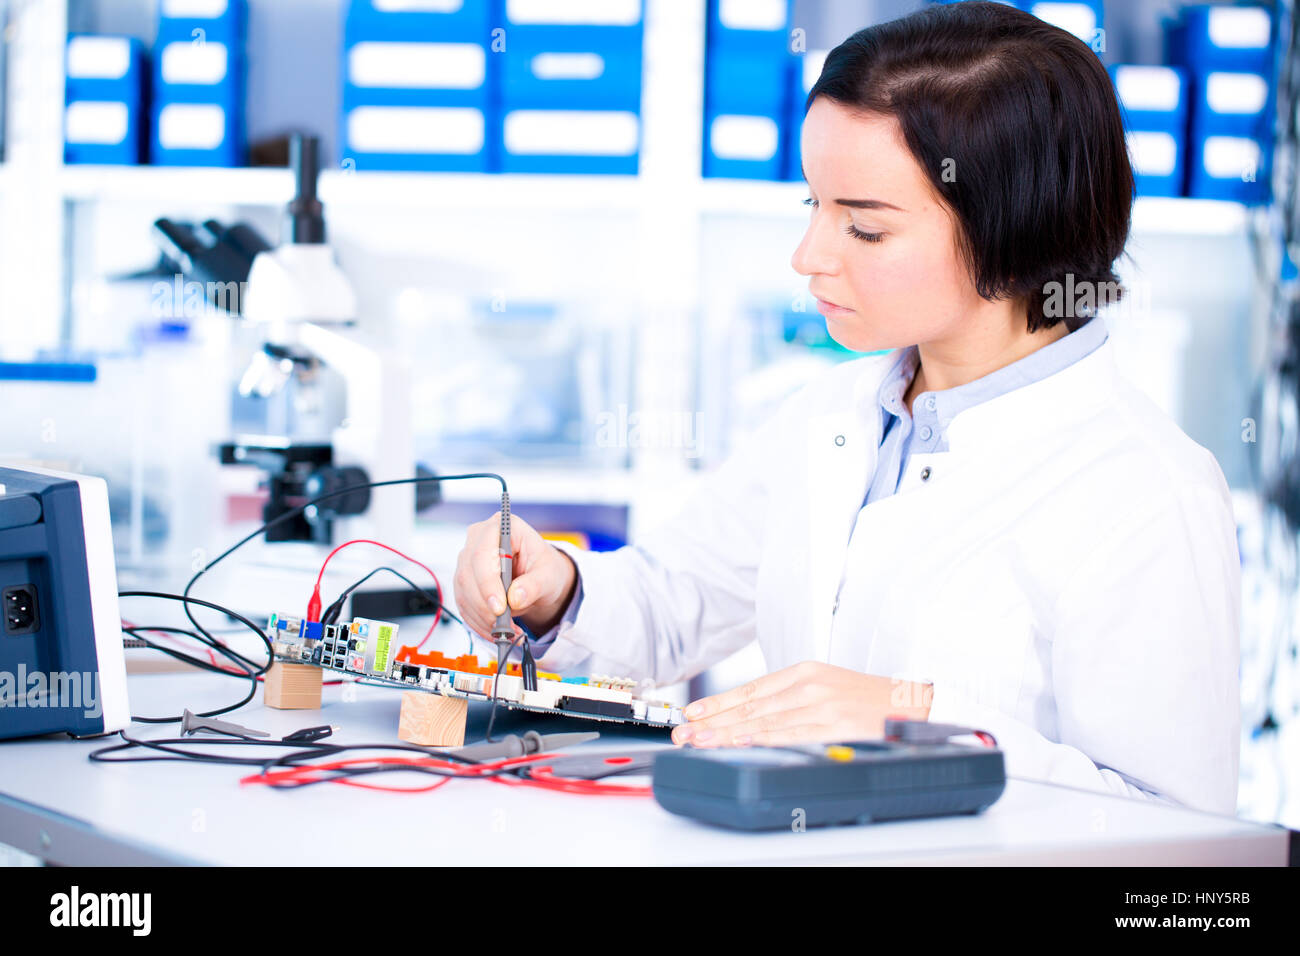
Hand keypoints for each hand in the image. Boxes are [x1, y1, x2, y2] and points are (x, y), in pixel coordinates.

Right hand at [452, 511, 577, 640]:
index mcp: (501, 527)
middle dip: (485, 605)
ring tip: (505, 630)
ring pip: (463, 592)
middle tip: (503, 625)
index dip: (488, 582)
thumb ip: (534, 585)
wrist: (539, 576)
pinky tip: (494, 630)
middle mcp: (478, 540)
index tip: (500, 607)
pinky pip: (463, 604)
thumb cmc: (543, 567)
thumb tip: (516, 598)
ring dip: (482, 617)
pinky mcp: (464, 581)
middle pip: (468, 574)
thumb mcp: (549, 574)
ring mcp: (467, 560)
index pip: (483, 553)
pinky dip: (478, 622)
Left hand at [671, 661, 932, 747]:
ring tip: (699, 742)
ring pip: (762, 722)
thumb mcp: (828, 686)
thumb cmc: (871, 700)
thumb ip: (793, 697)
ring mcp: (820, 706)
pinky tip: (738, 744)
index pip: (751, 689)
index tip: (693, 714)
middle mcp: (808, 685)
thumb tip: (754, 715)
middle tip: (684, 732)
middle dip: (712, 721)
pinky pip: (787, 735)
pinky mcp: (832, 726)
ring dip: (726, 734)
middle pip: (750, 705)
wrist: (913, 705)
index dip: (718, 703)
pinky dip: (759, 740)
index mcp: (806, 672)